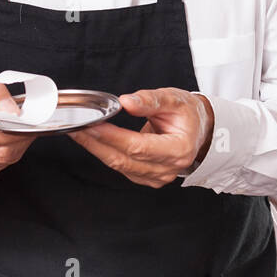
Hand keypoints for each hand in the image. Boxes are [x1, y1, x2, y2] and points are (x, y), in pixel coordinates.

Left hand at [67, 88, 213, 188]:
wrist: (198, 129)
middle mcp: (169, 167)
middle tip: (77, 128)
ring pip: (120, 166)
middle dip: (97, 144)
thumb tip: (126, 102)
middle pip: (125, 160)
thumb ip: (150, 100)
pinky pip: (122, 168)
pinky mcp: (148, 178)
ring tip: (80, 132)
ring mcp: (158, 176)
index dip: (113, 137)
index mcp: (179, 149)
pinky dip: (106, 154)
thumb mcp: (174, 99)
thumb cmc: (187, 114)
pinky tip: (95, 142)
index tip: (93, 124)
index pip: (139, 147)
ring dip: (97, 150)